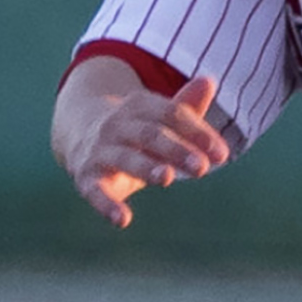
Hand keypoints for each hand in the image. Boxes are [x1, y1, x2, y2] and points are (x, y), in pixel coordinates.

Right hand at [57, 74, 230, 228]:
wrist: (80, 129)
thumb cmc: (136, 128)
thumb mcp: (158, 116)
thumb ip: (186, 106)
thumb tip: (210, 81)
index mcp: (140, 106)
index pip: (172, 115)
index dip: (198, 133)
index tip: (222, 154)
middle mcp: (118, 125)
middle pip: (150, 134)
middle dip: (176, 149)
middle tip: (202, 167)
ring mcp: (101, 150)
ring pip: (125, 158)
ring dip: (146, 168)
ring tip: (168, 177)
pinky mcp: (86, 177)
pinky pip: (95, 191)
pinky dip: (106, 205)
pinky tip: (122, 220)